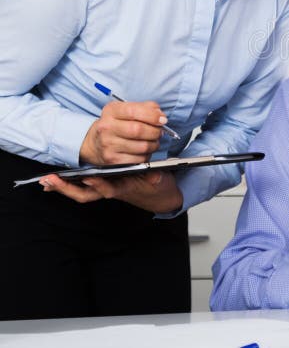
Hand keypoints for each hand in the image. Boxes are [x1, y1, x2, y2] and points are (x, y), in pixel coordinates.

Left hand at [39, 170, 183, 213]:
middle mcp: (112, 190)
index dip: (99, 185)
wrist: (158, 194)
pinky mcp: (102, 184)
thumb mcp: (159, 180)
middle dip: (68, 189)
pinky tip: (53, 182)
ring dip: (63, 187)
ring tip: (46, 180)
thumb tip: (155, 176)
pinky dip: (67, 184)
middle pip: (87, 194)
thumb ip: (156, 177)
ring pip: (81, 192)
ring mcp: (105, 188)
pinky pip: (81, 187)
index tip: (89, 179)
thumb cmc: (157, 185)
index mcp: (125, 188)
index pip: (110, 189)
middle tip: (51, 181)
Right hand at [80, 100, 167, 164]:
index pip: (134, 111)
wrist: (95, 143)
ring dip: (153, 144)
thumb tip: (161, 116)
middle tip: (159, 132)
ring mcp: (108, 145)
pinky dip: (147, 155)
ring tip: (152, 141)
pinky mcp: (113, 161)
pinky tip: (143, 150)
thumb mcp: (126, 110)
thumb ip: (146, 107)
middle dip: (155, 131)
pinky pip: (139, 160)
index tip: (163, 120)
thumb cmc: (117, 124)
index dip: (152, 116)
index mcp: (111, 111)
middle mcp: (107, 128)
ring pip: (142, 146)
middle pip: (138, 130)